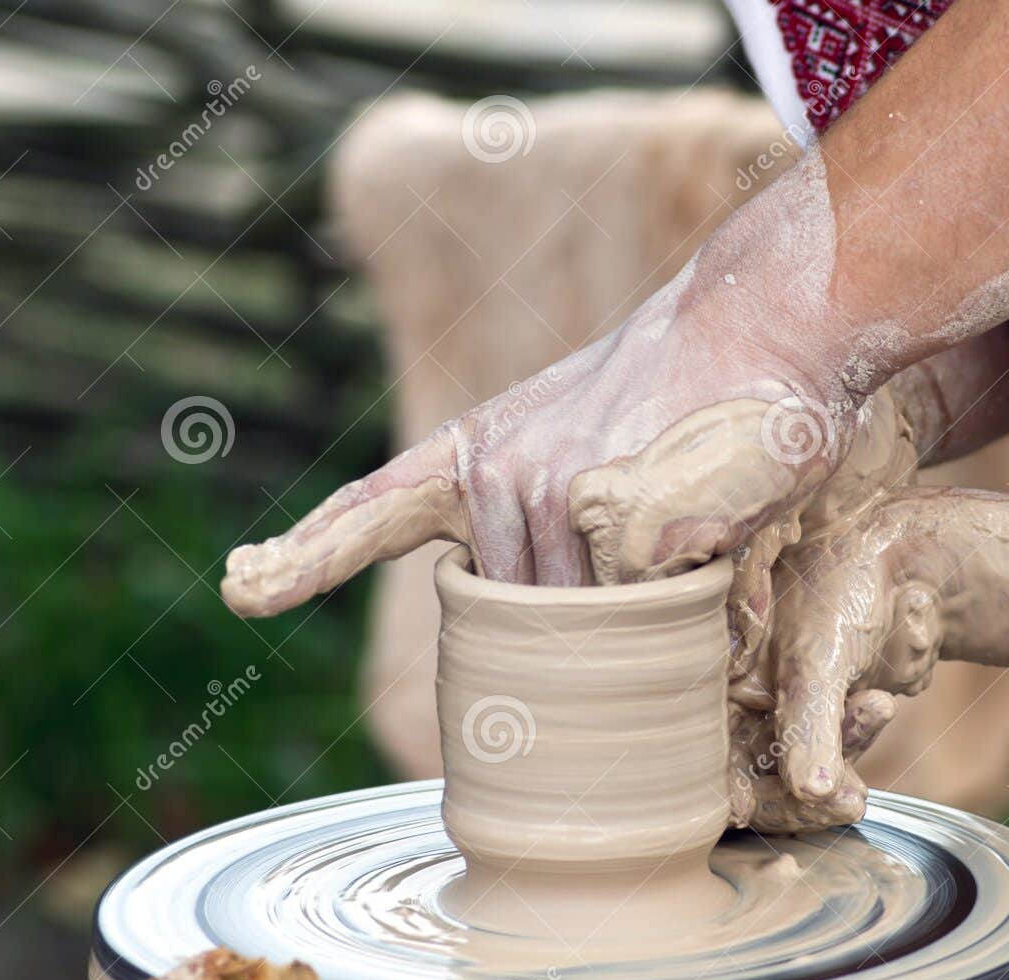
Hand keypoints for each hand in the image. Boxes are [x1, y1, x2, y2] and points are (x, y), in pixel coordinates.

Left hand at [221, 155, 896, 609]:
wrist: (767, 322)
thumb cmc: (687, 394)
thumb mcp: (580, 433)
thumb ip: (535, 512)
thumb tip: (534, 627)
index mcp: (475, 451)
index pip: (370, 511)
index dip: (306, 558)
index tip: (241, 584)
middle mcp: (495, 475)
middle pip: (519, 615)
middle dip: (578, 611)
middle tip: (638, 531)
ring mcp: (551, 499)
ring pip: (584, 626)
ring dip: (643, 599)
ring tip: (680, 511)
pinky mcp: (618, 525)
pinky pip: (651, 614)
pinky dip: (690, 591)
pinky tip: (708, 523)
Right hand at [730, 492, 947, 828]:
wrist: (907, 559)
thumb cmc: (842, 586)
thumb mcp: (817, 661)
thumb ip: (808, 729)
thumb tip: (808, 792)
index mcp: (717, 679)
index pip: (713, 760)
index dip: (741, 793)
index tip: (777, 808)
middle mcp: (742, 699)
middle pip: (760, 780)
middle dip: (808, 787)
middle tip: (850, 797)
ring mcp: (786, 707)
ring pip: (807, 770)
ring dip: (844, 749)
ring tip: (877, 707)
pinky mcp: (828, 712)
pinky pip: (842, 750)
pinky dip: (862, 731)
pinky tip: (883, 699)